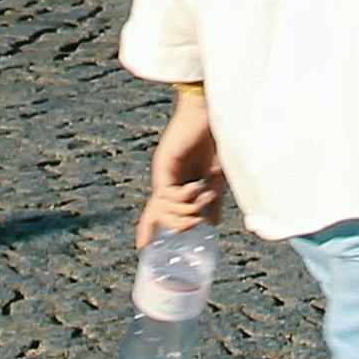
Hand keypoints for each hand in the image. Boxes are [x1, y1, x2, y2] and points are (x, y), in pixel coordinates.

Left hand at [136, 91, 224, 248]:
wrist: (211, 111)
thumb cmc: (214, 138)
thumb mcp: (217, 177)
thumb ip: (213, 201)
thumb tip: (211, 223)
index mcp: (176, 180)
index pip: (158, 208)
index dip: (148, 227)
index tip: (142, 247)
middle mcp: (164, 177)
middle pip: (158, 213)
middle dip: (178, 224)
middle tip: (199, 221)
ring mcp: (162, 170)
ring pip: (165, 208)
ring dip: (188, 210)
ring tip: (206, 195)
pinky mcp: (164, 164)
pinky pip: (167, 195)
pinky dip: (184, 198)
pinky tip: (197, 187)